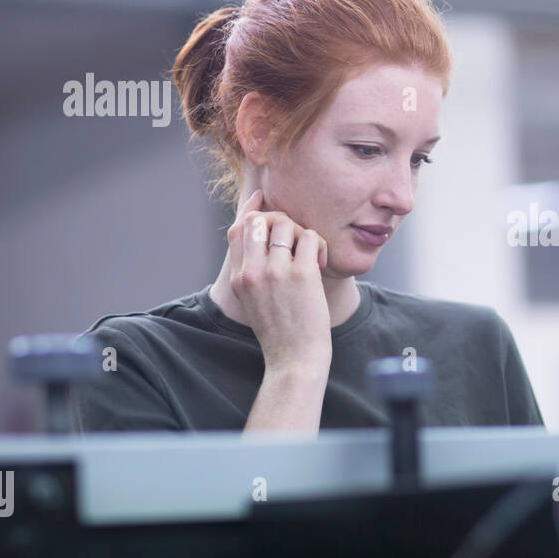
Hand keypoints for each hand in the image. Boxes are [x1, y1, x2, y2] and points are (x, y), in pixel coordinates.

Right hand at [226, 190, 331, 373]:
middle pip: (260, 220)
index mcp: (238, 277)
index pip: (238, 229)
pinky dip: (319, 246)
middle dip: (280, 220)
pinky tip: (320, 264)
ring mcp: (276, 272)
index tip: (262, 198)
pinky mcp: (302, 275)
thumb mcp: (253, 300)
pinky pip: (311, 237)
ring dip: (302, 233)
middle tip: (295, 239)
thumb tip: (260, 238)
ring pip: (286, 224)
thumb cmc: (281, 331)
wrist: (294, 359)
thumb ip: (252, 271)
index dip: (251, 210)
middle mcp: (252, 271)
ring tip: (309, 255)